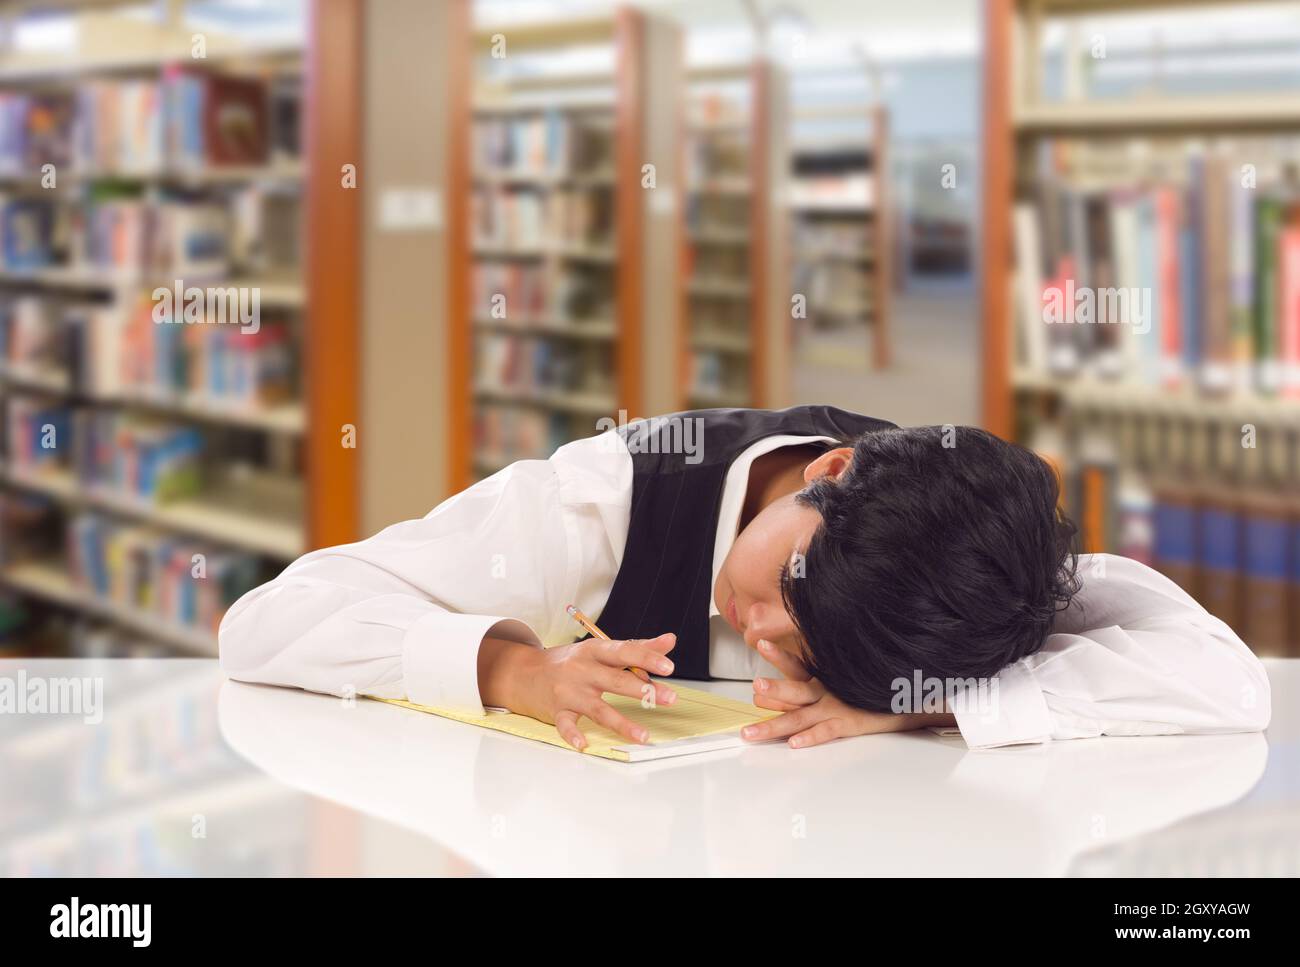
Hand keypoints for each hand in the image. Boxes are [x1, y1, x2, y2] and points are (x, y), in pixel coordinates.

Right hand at [482, 634, 678, 750]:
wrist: (526, 672)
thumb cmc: (571, 662)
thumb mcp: (600, 649)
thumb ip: (636, 647)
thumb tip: (669, 641)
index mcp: (595, 651)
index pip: (624, 652)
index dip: (647, 658)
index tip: (668, 666)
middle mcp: (582, 670)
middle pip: (615, 680)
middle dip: (643, 690)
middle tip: (669, 698)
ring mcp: (569, 692)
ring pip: (598, 709)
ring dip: (621, 723)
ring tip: (643, 735)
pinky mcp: (557, 711)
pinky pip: (565, 724)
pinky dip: (573, 734)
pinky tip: (584, 744)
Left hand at [743, 639, 948, 748]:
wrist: (907, 700)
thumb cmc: (868, 690)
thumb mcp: (840, 678)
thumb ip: (815, 675)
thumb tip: (783, 677)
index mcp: (822, 678)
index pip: (797, 664)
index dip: (779, 654)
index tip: (760, 642)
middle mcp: (826, 691)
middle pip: (795, 689)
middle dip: (774, 688)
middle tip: (755, 685)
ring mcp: (836, 708)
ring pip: (800, 717)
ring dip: (775, 724)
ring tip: (752, 731)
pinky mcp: (849, 723)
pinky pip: (827, 732)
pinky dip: (811, 737)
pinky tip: (795, 743)